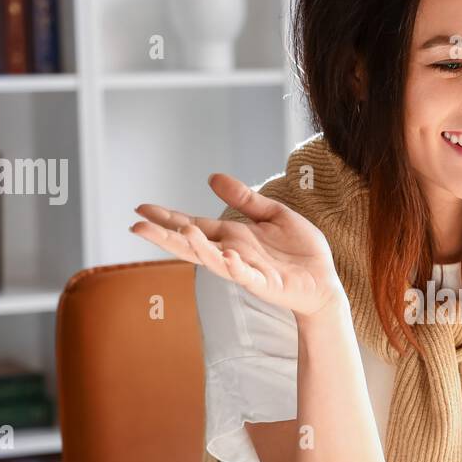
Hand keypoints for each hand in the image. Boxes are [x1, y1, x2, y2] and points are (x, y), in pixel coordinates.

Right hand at [130, 173, 343, 317]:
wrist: (325, 281)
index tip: (140, 208)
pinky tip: (227, 256)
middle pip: (192, 245)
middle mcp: (232, 253)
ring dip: (198, 248)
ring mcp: (247, 270)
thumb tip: (212, 177)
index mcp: (232, 236)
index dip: (167, 217)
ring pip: (215, 261)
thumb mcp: (272, 214)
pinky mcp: (266, 284)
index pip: (193, 225)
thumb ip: (245, 199)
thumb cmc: (300, 251)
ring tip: (181, 231)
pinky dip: (236, 268)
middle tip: (137, 227)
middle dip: (165, 236)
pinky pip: (247, 277)